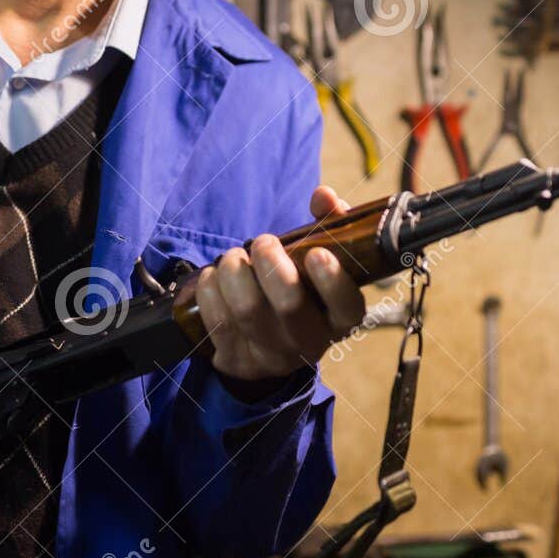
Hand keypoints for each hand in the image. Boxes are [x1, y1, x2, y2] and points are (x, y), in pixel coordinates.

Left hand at [194, 184, 366, 385]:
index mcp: (338, 319)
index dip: (333, 280)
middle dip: (270, 261)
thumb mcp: (318, 264)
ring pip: (247, 309)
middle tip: (263, 242)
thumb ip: (328, 224)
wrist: (265, 344)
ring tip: (234, 257)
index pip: (348, 307)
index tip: (316, 252)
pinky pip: (216, 320)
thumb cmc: (299, 289)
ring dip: (235, 270)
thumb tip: (323, 195)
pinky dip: (210, 289)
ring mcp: (271, 356)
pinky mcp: (236, 361)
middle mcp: (309, 343)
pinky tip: (215, 276)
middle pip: (289, 304)